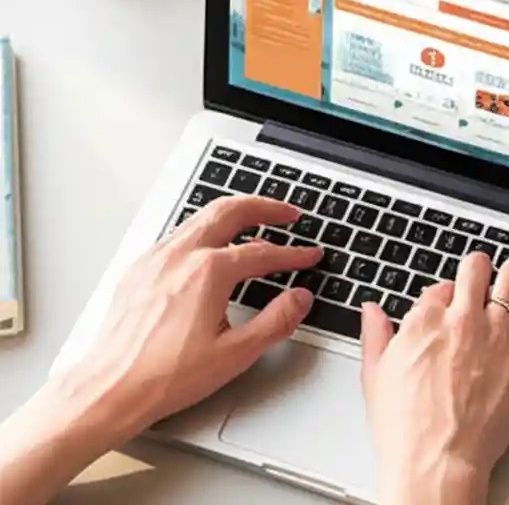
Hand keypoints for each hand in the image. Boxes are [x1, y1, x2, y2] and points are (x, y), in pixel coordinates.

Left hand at [0, 196, 321, 504]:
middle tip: (289, 213)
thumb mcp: (236, 353)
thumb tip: (300, 299)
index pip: (263, 252)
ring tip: (256, 220)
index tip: (309, 256)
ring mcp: (156, 259)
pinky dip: (206, 230)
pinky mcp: (140, 269)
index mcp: (207, 272)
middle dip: (266, 207)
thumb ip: (277, 321)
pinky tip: (212, 245)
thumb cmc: (165, 376)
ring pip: (202, 217)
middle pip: (231, 211)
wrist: (112, 389)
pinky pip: (179, 234)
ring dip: (235, 213)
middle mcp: (180, 256)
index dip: (293, 254)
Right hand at [361, 253, 508, 504]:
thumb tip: (371, 311)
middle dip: (479, 268)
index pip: (439, 287)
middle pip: (475, 270)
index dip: (444, 294)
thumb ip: (376, 337)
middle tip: (483, 273)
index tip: (447, 303)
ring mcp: (496, 338)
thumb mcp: (375, 378)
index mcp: (424, 322)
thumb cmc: (405, 430)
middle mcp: (462, 321)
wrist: (436, 463)